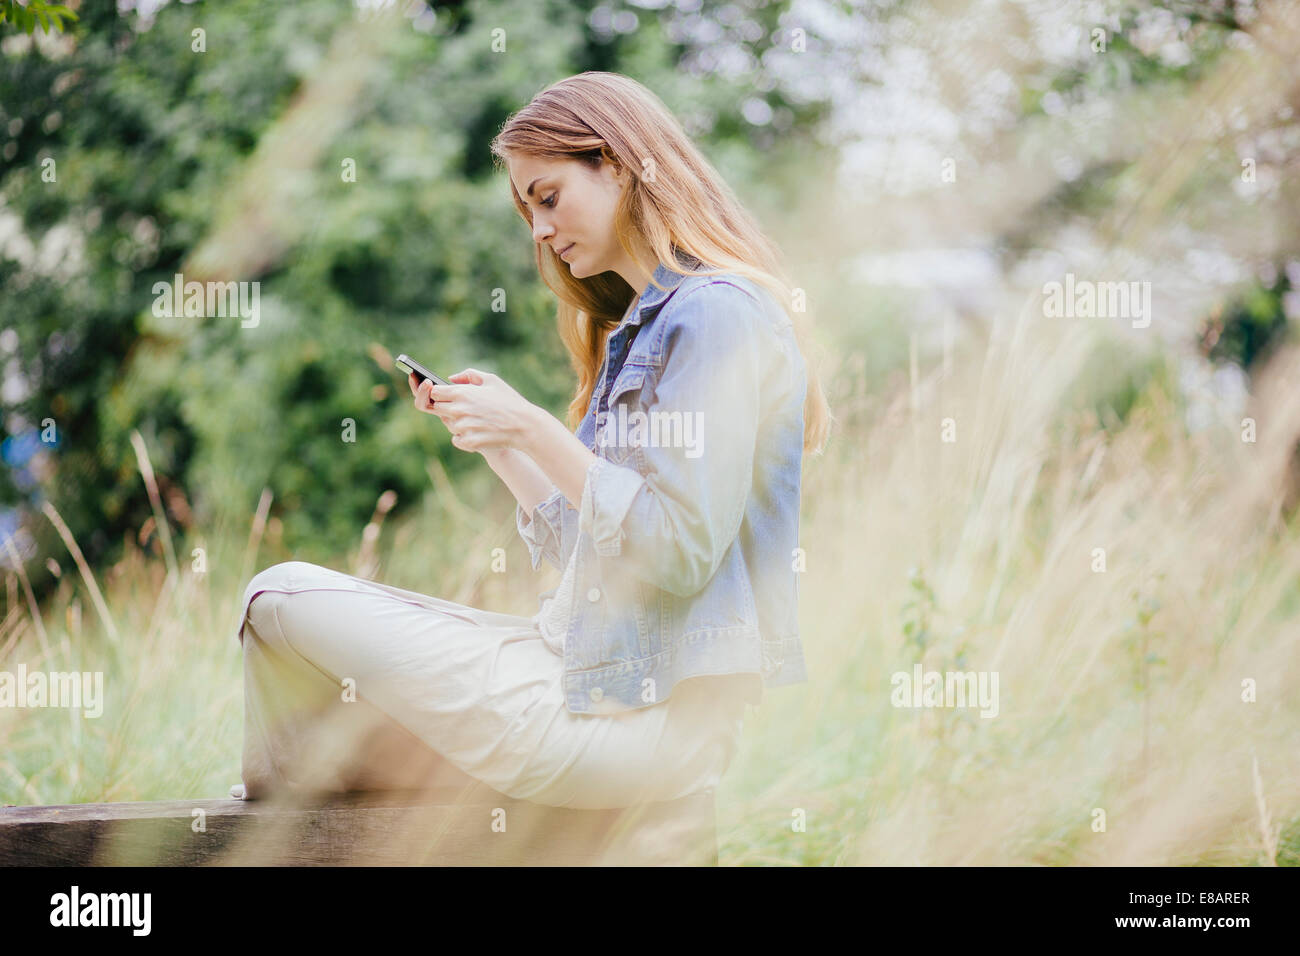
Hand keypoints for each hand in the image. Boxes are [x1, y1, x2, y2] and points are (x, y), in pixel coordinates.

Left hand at [417, 368, 535, 453]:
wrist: (524, 425)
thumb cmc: (509, 400)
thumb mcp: (492, 380)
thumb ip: (468, 375)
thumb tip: (451, 379)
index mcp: (462, 392)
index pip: (434, 392)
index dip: (439, 393)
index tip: (445, 395)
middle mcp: (458, 409)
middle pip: (437, 408)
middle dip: (447, 407)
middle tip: (464, 408)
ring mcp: (463, 427)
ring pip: (450, 425)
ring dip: (459, 423)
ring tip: (478, 420)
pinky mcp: (469, 441)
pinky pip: (456, 439)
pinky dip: (464, 437)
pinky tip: (479, 432)